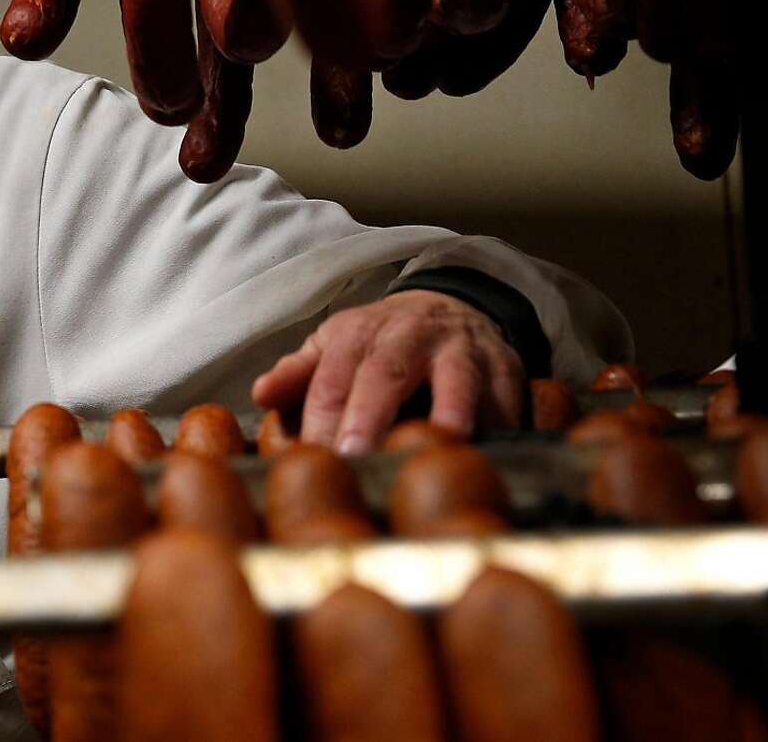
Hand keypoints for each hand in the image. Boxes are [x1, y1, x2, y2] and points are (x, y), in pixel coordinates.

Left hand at [250, 291, 523, 454]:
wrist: (452, 307)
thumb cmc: (380, 343)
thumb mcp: (334, 346)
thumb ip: (299, 373)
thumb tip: (261, 395)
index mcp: (356, 334)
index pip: (331, 379)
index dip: (320, 419)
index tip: (314, 459)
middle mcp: (407, 336)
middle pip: (384, 374)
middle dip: (369, 416)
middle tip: (357, 458)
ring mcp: (460, 351)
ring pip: (455, 381)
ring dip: (449, 414)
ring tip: (440, 450)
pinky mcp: (506, 368)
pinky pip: (506, 399)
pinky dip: (502, 427)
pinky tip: (494, 457)